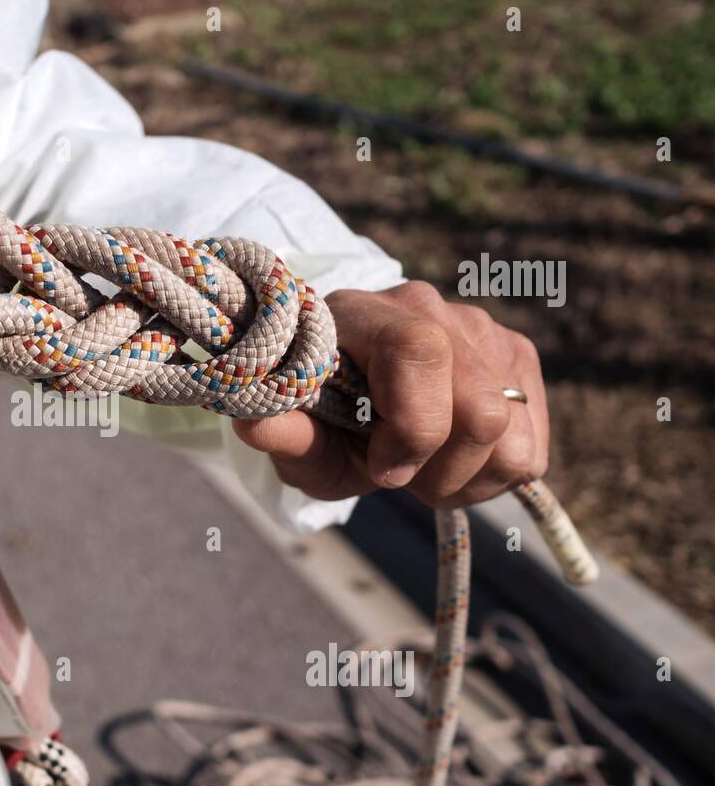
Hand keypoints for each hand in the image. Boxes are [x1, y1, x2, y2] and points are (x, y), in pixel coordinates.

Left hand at [234, 281, 547, 506]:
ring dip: (467, 477)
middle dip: (440, 468)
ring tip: (424, 470)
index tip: (382, 470)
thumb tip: (255, 424)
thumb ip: (281, 433)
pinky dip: (495, 474)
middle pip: (480, 408)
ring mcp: (480, 329)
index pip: (419, 353)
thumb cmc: (319, 418)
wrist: (352, 397)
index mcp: (362, 315)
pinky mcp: (515, 357)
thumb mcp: (295, 437)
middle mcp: (428, 308)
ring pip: (511, 431)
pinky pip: (531, 444)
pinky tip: (453, 462)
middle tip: (400, 476)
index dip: (413, 428)